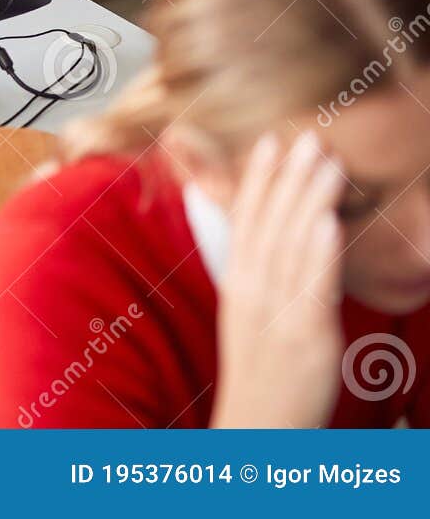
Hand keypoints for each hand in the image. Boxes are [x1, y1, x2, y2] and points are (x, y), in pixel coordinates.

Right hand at [211, 131, 345, 427]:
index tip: (269, 142)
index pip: (246, 220)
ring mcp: (275, 312)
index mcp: (238, 285)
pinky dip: (319, 251)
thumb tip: (263, 245)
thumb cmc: (260, 377)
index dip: (258, 179)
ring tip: (327, 163)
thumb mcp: (248, 318)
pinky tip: (329, 221)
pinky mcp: (304, 335)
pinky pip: (311, 286)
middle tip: (307, 136)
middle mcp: (252, 291)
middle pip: (269, 223)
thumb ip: (256, 276)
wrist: (256, 430)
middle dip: (288, 177)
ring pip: (293, 245)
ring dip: (309, 200)